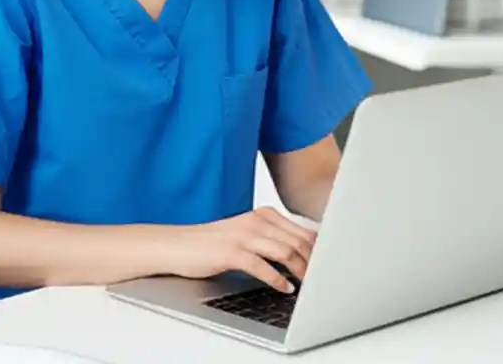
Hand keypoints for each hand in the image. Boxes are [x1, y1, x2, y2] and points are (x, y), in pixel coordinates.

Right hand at [160, 207, 315, 292]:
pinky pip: (263, 267)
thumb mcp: (245, 233)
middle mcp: (256, 221)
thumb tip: (299, 252)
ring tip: (307, 283)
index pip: (301, 230)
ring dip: (300, 270)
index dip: (317, 247)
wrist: (175, 245)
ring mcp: (244, 236)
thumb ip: (269, 237)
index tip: (327, 261)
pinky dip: (278, 280)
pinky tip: (285, 288)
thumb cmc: (210, 242)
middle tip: (320, 276)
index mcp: (263, 215)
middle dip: (312, 260)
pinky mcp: (232, 252)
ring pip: (285, 252)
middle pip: (298, 241)